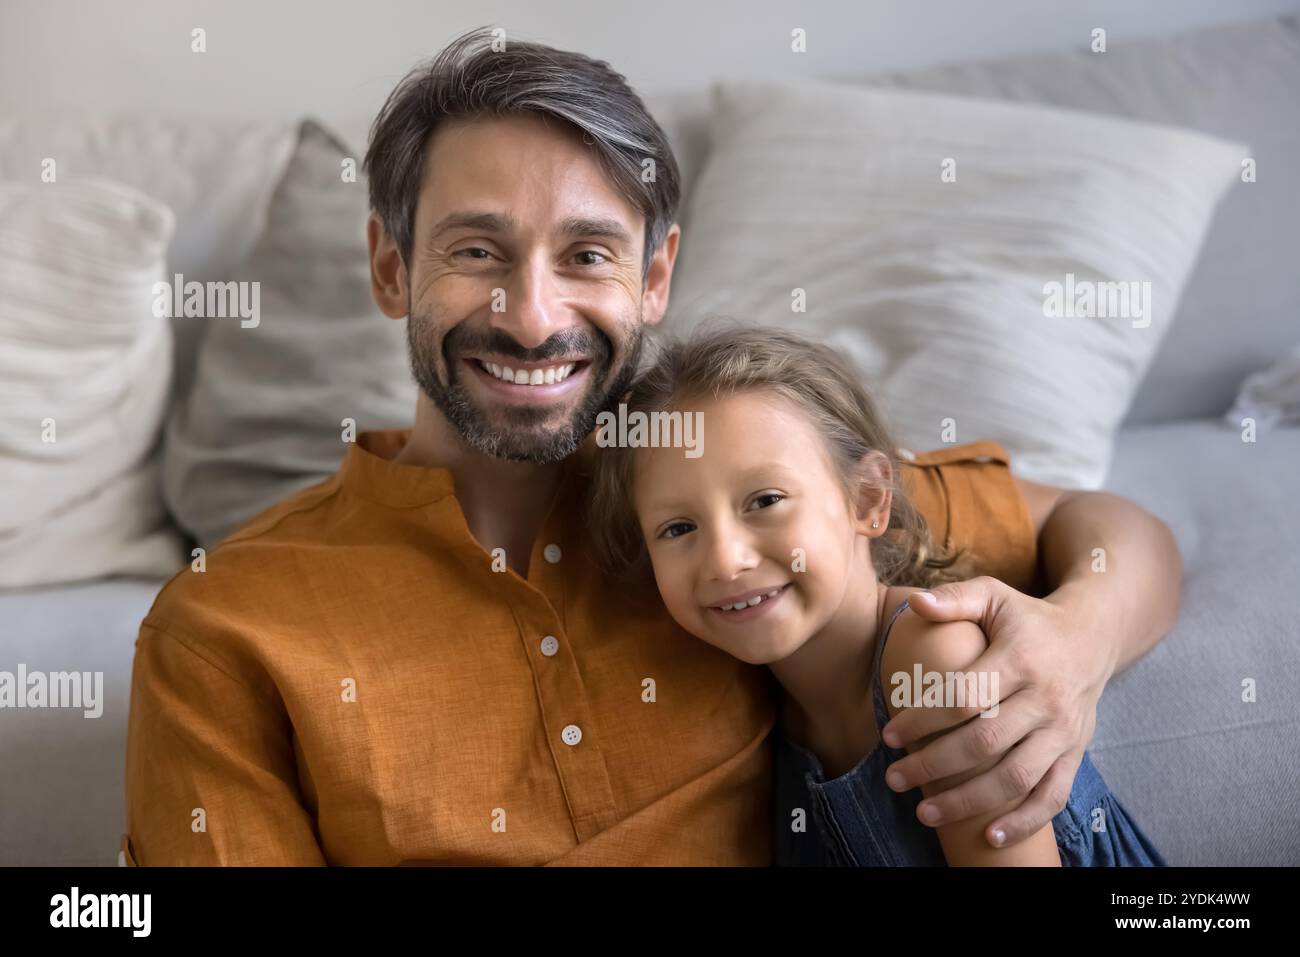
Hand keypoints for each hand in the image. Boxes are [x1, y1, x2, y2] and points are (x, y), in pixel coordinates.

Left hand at [880, 576, 1116, 848]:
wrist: (1092, 639)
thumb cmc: (1028, 618)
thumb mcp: (994, 596)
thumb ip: (954, 598)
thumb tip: (914, 602)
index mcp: (1021, 658)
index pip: (965, 697)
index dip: (923, 719)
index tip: (889, 735)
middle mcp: (1046, 699)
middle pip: (985, 743)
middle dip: (934, 765)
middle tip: (894, 779)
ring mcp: (1064, 731)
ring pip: (1016, 777)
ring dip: (968, 800)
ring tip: (923, 812)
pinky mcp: (1075, 754)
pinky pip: (1053, 796)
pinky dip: (1023, 821)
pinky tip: (988, 836)